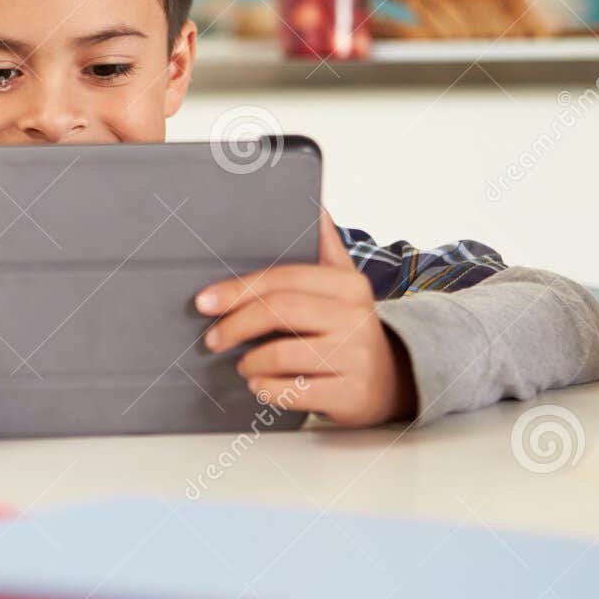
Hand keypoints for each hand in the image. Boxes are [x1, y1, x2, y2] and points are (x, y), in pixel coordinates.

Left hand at [194, 210, 415, 426]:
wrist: (393, 379)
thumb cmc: (351, 330)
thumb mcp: (345, 286)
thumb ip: (327, 248)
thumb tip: (316, 205)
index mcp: (349, 285)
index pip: (284, 279)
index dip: (238, 289)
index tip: (205, 302)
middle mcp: (356, 318)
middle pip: (280, 311)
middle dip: (236, 325)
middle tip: (213, 339)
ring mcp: (355, 357)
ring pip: (284, 355)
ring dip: (251, 362)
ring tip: (244, 365)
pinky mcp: (352, 393)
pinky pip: (296, 391)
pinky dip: (268, 389)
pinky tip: (259, 385)